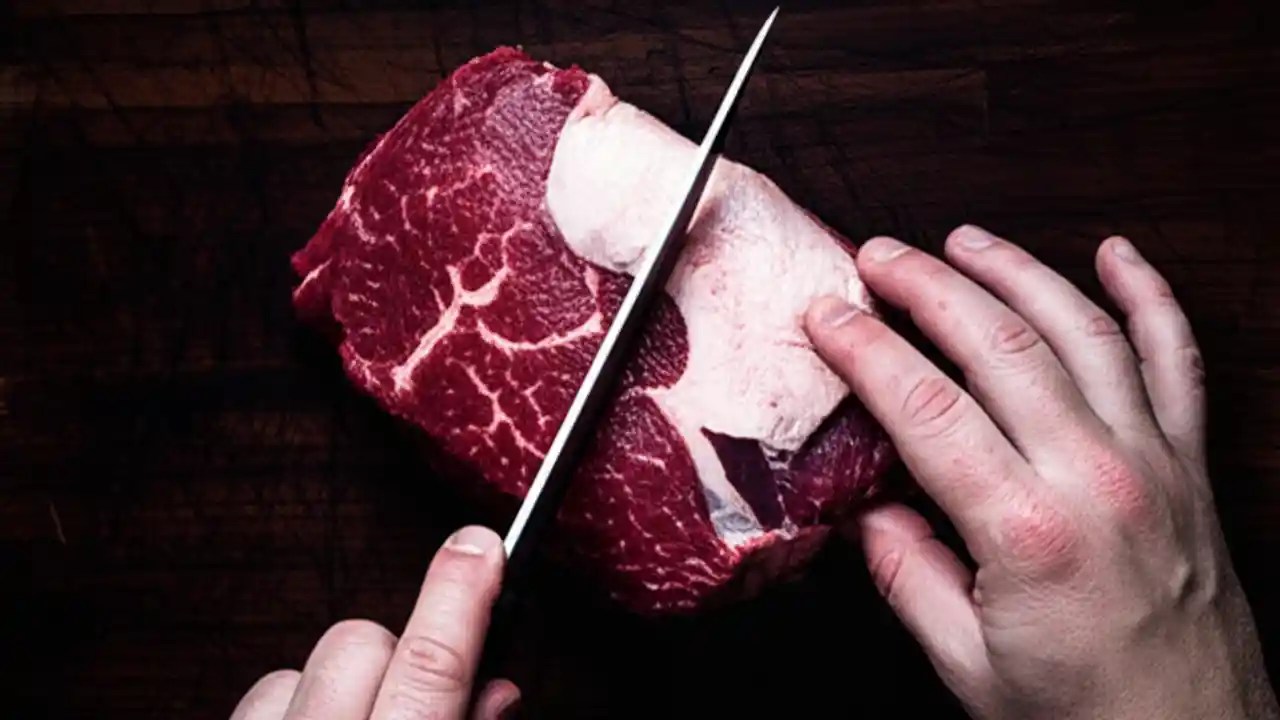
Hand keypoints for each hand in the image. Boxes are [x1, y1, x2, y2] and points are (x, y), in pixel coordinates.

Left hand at [230, 526, 517, 719]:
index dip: (458, 597)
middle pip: (358, 643)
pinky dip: (290, 710)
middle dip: (396, 655)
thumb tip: (496, 688)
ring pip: (299, 667)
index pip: (430, 669)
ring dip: (337, 688)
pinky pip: (258, 700)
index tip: (480, 543)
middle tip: (416, 705)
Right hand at [804, 227, 1278, 719]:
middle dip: (928, 287)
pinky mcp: (1192, 466)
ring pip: (1083, 332)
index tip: (828, 316)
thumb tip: (868, 511)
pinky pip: (1177, 360)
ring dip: (1019, 272)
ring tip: (966, 241)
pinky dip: (1151, 298)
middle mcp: (1097, 478)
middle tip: (880, 258)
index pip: (926, 407)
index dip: (867, 350)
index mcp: (1028, 531)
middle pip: (1000, 345)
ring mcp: (1154, 461)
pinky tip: (1119, 256)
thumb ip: (909, 575)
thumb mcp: (967, 664)